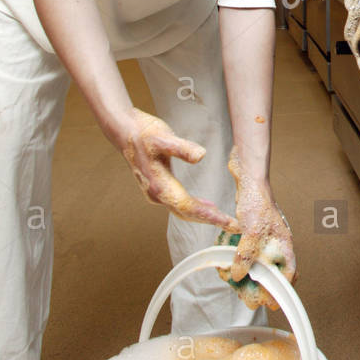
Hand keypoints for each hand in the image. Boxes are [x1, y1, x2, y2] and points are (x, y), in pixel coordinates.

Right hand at [117, 108, 241, 232]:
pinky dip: (195, 208)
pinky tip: (207, 206)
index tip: (229, 222)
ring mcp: (155, 193)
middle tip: (235, 227)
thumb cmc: (144, 133)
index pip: (189, 206)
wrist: (124, 131)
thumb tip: (201, 155)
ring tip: (225, 220)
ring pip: (183, 210)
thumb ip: (182, 148)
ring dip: (204, 216)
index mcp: (159, 185)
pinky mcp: (158, 188)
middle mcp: (156, 194)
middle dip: (212, 220)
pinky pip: (179, 204)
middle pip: (187, 213)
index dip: (210, 216)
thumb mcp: (164, 137)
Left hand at [219, 151, 296, 309]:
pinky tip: (226, 261)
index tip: (271, 303)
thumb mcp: (251, 232)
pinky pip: (245, 250)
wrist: (248, 175)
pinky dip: (237, 258)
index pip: (288, 273)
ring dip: (246, 273)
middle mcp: (275, 241)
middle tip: (248, 298)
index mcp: (284, 243)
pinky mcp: (250, 229)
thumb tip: (239, 275)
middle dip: (260, 285)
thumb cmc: (257, 200)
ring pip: (257, 261)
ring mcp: (263, 235)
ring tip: (233, 281)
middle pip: (272, 271)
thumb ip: (246, 255)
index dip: (281, 290)